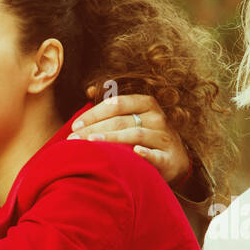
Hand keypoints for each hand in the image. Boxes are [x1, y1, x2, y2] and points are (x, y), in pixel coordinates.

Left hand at [67, 91, 191, 185]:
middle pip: (121, 121)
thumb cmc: (147, 135)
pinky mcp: (169, 158)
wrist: (176, 160)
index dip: (94, 113)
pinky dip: (146, 153)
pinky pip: (157, 155)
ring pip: (135, 135)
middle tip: (74, 139)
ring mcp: (164, 138)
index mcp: (146, 104)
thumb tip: (89, 89)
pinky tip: (135, 152)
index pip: (117, 104)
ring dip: (111, 139)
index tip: (75, 125)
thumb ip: (113, 105)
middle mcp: (156, 118)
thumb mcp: (135, 116)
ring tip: (91, 144)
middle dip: (95, 129)